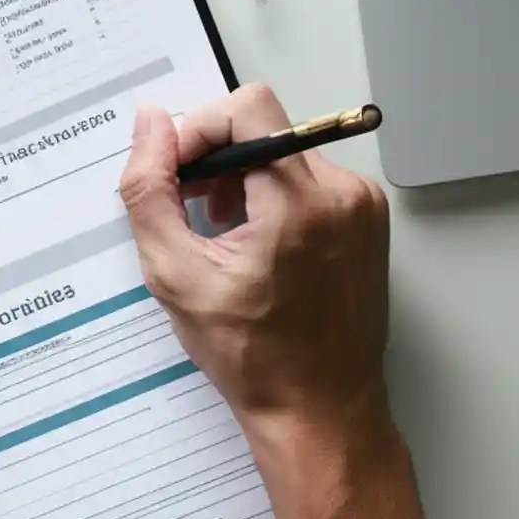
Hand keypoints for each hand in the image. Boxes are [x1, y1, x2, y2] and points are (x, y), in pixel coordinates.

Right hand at [120, 85, 428, 518]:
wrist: (318, 410)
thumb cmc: (251, 355)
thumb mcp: (175, 274)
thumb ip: (151, 190)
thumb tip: (150, 125)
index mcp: (300, 201)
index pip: (245, 108)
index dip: (197, 131)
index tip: (176, 177)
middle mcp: (342, 193)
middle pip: (263, 128)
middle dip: (216, 160)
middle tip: (194, 211)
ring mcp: (362, 206)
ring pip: (284, 152)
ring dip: (243, 181)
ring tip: (223, 236)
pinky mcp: (368, 220)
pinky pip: (309, 180)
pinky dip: (272, 198)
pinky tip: (256, 246)